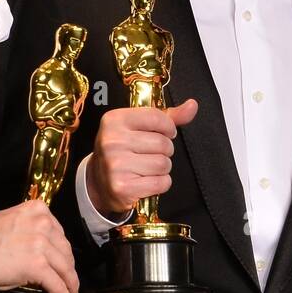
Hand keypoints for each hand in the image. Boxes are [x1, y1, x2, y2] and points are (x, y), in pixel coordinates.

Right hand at [0, 200, 78, 292]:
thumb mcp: (9, 222)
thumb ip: (28, 229)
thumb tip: (39, 248)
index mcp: (37, 209)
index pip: (59, 233)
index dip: (62, 251)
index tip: (64, 261)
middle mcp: (43, 223)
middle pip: (65, 251)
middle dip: (68, 268)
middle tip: (69, 281)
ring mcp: (41, 244)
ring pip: (65, 269)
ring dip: (70, 285)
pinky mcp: (38, 265)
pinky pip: (57, 285)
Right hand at [86, 99, 197, 215]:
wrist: (99, 182)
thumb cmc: (124, 151)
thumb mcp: (139, 127)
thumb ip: (167, 117)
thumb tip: (192, 105)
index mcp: (115, 120)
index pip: (157, 117)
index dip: (168, 127)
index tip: (164, 133)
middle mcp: (112, 141)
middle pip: (163, 143)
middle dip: (164, 151)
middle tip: (149, 154)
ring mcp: (116, 165)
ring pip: (163, 164)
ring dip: (162, 169)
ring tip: (146, 168)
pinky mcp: (122, 187)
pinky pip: (160, 183)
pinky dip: (160, 184)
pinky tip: (146, 181)